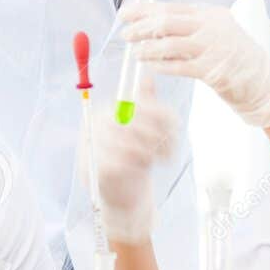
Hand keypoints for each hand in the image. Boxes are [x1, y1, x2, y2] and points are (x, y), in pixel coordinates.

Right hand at [91, 87, 178, 244]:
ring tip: (159, 157)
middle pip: (134, 122)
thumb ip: (145, 104)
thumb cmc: (134, 157)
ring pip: (131, 143)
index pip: (136, 104)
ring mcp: (93, 146)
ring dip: (151, 151)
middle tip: (171, 147)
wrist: (122, 194)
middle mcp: (95, 125)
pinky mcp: (95, 168)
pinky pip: (124, 161)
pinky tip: (145, 167)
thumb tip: (147, 75)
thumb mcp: (143, 129)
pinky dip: (140, 165)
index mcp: (105, 111)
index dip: (161, 114)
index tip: (177, 128)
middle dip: (159, 135)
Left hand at [120, 2, 269, 128]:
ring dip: (148, 48)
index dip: (143, 10)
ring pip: (170, 44)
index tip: (124, 13)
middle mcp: (211, 26)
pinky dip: (161, 66)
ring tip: (135, 53)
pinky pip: (179, 67)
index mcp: (209, 13)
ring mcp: (213, 48)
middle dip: (141, 27)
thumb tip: (150, 26)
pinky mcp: (213, 70)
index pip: (169, 7)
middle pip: (167, 22)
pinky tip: (150, 66)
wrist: (262, 80)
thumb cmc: (232, 55)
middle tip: (125, 34)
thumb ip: (187, 27)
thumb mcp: (213, 31)